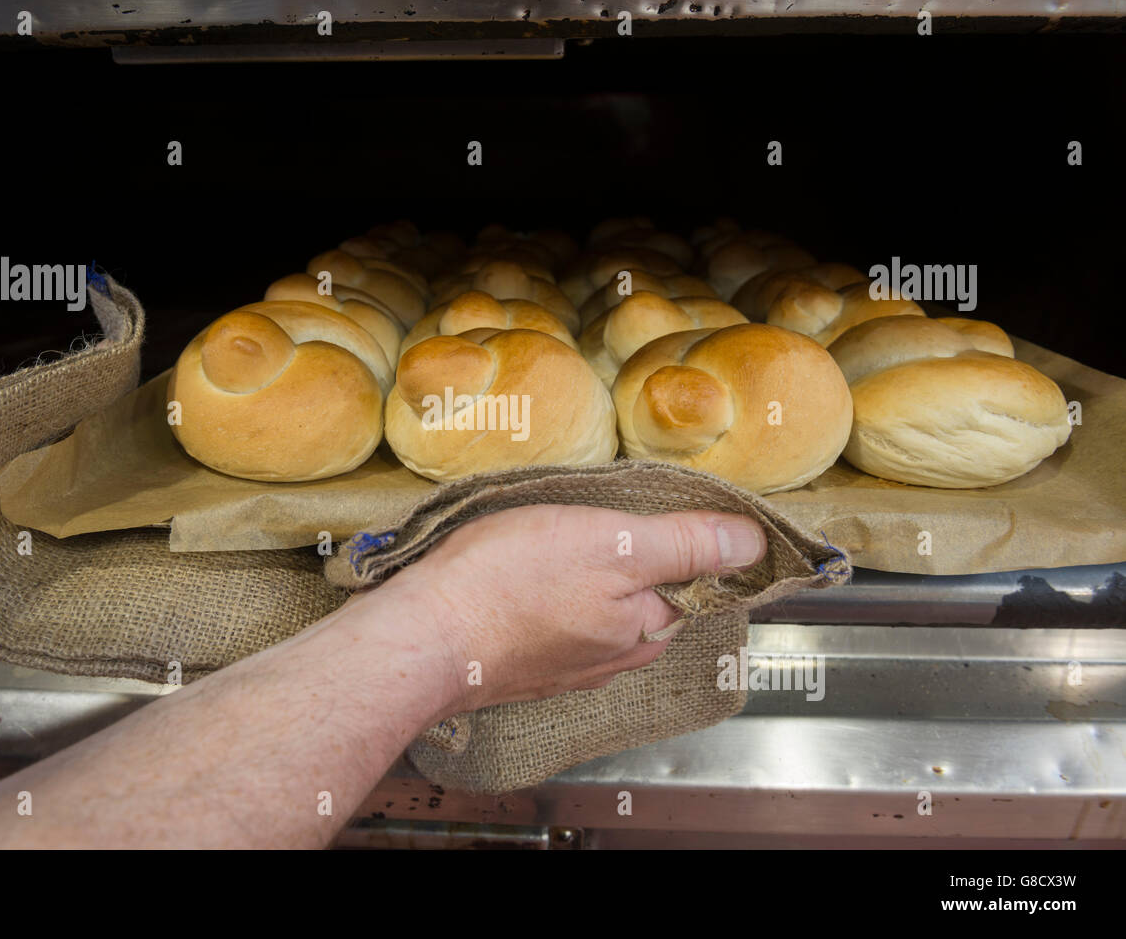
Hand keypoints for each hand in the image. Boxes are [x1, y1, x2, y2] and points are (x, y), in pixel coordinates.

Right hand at [374, 504, 765, 711]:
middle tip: (593, 514)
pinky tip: (523, 573)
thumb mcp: (614, 543)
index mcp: (647, 630)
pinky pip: (556, 623)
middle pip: (647, 596)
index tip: (653, 508)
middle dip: (632, 557)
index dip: (686, 539)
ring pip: (599, 609)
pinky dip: (549, 596)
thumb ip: (687, 544)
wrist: (420, 636)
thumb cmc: (509, 582)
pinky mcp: (521, 664)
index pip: (696, 582)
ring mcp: (565, 667)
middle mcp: (614, 658)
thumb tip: (755, 542)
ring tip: (552, 538)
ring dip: (587, 576)